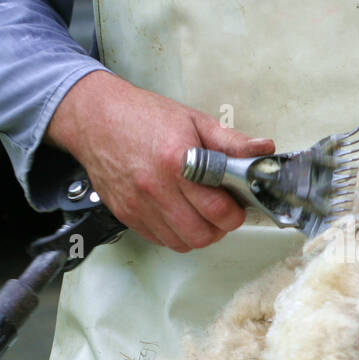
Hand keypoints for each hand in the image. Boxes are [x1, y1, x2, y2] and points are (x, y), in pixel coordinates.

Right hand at [46, 70, 273, 251]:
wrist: (95, 118)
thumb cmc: (143, 116)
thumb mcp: (193, 121)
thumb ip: (231, 142)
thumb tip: (263, 151)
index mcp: (178, 163)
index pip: (219, 211)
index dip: (235, 213)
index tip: (237, 204)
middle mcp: (156, 189)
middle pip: (202, 234)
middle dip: (220, 227)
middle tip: (221, 211)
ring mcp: (139, 205)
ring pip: (182, 243)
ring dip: (199, 233)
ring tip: (201, 213)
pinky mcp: (126, 214)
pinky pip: (160, 240)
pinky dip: (175, 234)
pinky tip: (179, 214)